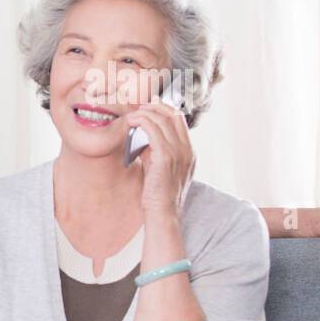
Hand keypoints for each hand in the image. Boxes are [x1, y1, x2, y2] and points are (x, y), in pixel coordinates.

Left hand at [127, 100, 195, 214]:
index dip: (163, 109)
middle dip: (154, 107)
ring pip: (163, 120)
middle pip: (174, 115)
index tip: (146, 107)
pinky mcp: (166, 158)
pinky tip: (131, 121)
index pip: (180, 120)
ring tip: (130, 114)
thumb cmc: (157, 194)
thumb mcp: (159, 168)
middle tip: (136, 106)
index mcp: (189, 152)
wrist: (163, 214)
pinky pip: (154, 131)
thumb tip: (141, 137)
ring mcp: (179, 153)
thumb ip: (154, 151)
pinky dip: (142, 122)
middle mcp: (187, 150)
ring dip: (145, 113)